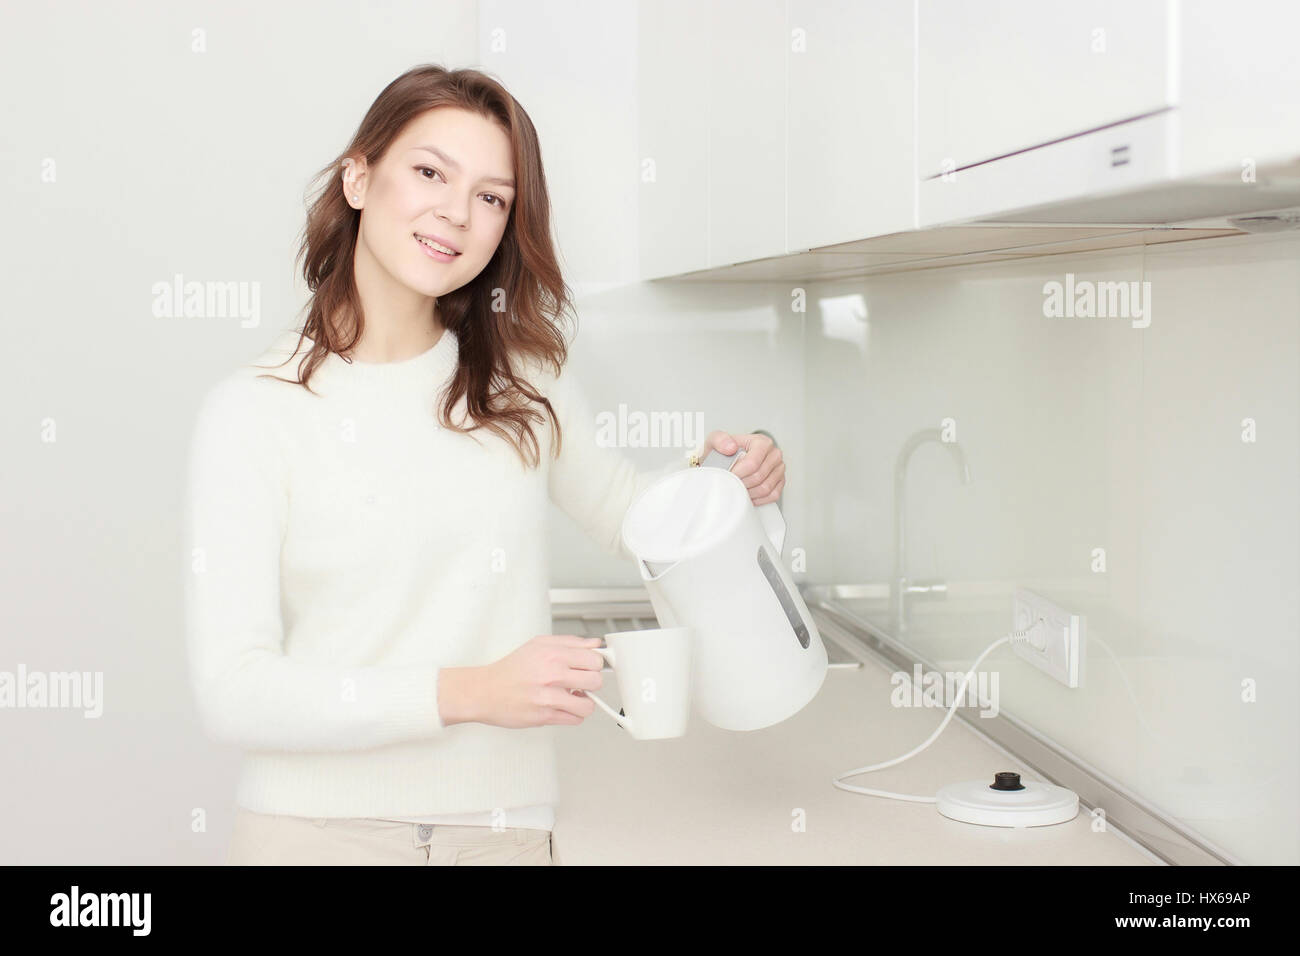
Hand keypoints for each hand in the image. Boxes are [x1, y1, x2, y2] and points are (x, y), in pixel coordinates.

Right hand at [450, 634, 605, 728]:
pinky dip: (572, 715)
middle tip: (580, 682)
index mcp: (553, 654)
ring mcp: (549, 697)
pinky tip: (562, 707)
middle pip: (596, 681)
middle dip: (591, 683)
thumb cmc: (511, 669)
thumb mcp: (539, 645)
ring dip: (583, 703)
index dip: (594, 664)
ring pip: (588, 705)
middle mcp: (552, 674)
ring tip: (573, 697)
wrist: (485, 691)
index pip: (595, 659)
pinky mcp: (544, 716)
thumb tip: (595, 644)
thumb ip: (570, 643)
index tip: (589, 667)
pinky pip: (574, 720)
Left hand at [699, 430, 785, 505]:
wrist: (727, 460)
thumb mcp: (715, 441)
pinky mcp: (780, 482)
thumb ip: (719, 440)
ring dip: (749, 492)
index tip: (727, 476)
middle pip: (758, 477)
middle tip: (730, 483)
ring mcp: (779, 469)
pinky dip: (758, 498)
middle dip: (741, 483)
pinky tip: (748, 493)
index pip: (752, 463)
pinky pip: (772, 495)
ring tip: (738, 488)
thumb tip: (730, 447)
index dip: (738, 473)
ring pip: (765, 488)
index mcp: (761, 442)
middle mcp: (773, 454)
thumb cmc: (724, 452)